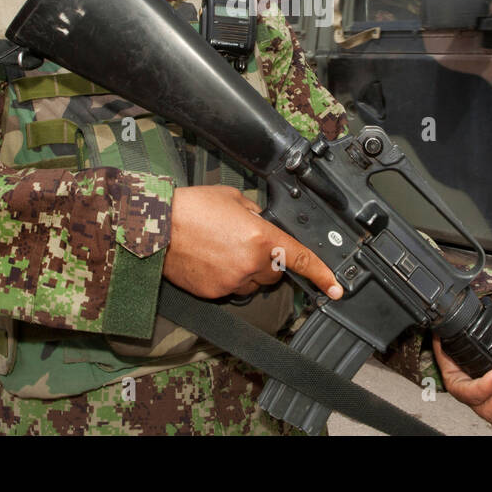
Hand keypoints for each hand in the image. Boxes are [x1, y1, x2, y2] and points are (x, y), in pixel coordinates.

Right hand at [164, 185, 343, 301]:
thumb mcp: (233, 199)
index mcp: (260, 237)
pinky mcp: (213, 293)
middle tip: (244, 242)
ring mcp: (231, 281)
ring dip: (246, 270)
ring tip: (221, 249)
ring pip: (252, 283)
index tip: (335, 287)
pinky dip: (226, 277)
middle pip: (275, 272)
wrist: (155, 227)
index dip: (321, 274)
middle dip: (267, 259)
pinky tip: (210, 259)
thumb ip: (257, 214)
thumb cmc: (191, 208)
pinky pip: (231, 288)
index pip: (300, 258)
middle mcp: (250, 263)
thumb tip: (265, 223)